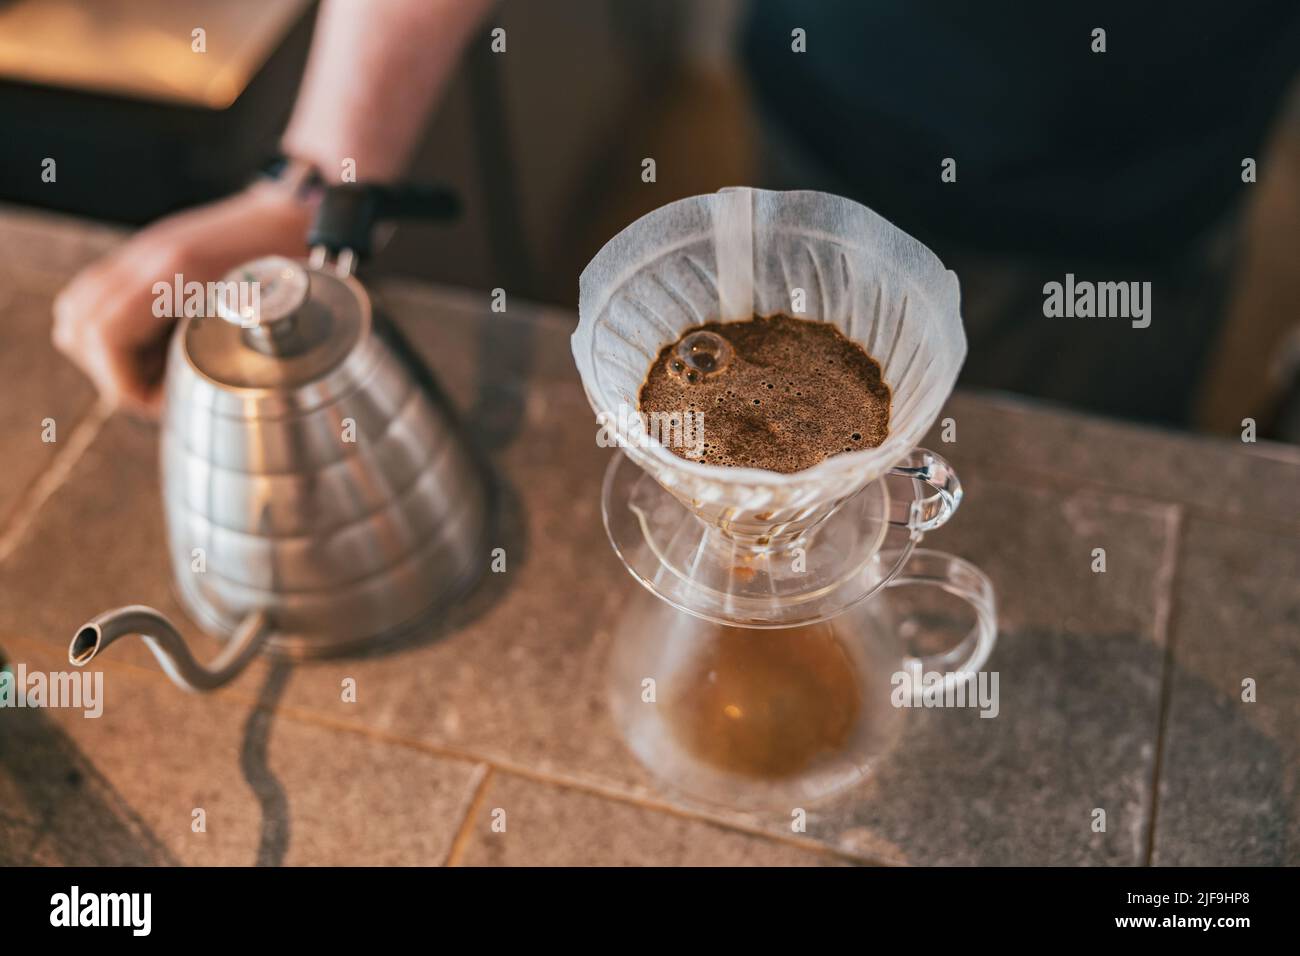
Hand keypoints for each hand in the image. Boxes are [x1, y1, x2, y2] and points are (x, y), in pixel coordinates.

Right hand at [52, 183, 314, 415]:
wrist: (285, 217)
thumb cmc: (286, 264)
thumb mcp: (268, 309)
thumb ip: (228, 344)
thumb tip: (190, 395)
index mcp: (173, 269)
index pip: (106, 335)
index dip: (123, 382)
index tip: (158, 403)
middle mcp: (142, 258)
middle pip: (79, 328)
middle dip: (110, 375)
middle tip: (154, 395)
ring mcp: (134, 255)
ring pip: (75, 315)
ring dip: (101, 356)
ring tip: (150, 374)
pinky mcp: (136, 261)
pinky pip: (90, 300)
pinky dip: (104, 333)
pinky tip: (149, 350)